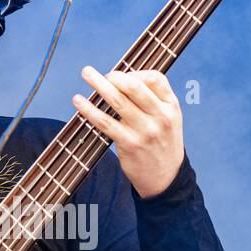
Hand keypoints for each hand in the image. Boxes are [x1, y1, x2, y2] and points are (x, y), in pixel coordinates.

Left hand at [72, 66, 184, 197]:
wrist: (165, 178)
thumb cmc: (162, 143)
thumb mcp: (169, 119)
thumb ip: (153, 100)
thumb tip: (120, 79)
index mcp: (171, 106)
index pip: (155, 78)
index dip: (136, 72)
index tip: (121, 76)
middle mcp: (160, 117)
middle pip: (134, 87)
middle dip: (113, 75)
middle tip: (96, 73)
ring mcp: (144, 131)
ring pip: (118, 101)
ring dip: (99, 85)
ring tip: (86, 73)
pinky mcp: (129, 144)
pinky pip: (105, 122)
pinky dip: (89, 110)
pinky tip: (79, 102)